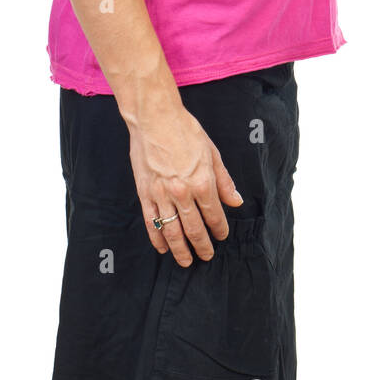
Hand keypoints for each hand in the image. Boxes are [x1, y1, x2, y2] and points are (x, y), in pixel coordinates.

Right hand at [127, 101, 243, 265]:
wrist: (155, 118)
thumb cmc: (185, 130)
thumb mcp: (212, 152)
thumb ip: (224, 181)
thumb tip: (235, 201)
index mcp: (202, 182)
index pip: (214, 215)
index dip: (219, 228)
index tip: (222, 235)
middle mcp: (183, 193)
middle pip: (194, 228)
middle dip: (202, 245)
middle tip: (207, 256)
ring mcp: (162, 195)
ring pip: (172, 231)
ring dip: (180, 249)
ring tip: (186, 261)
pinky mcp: (145, 193)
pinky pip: (152, 222)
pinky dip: (157, 238)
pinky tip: (163, 247)